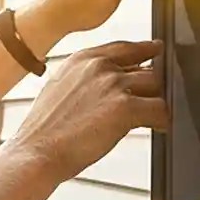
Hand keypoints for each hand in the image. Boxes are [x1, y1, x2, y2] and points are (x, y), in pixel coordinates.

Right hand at [9, 40, 166, 180]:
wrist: (37, 153)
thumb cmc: (46, 131)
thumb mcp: (60, 89)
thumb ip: (86, 79)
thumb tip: (111, 82)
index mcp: (83, 59)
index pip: (125, 47)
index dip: (145, 50)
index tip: (158, 49)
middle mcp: (100, 66)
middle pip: (146, 67)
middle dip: (152, 87)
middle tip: (152, 102)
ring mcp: (113, 84)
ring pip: (156, 86)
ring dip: (157, 103)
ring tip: (154, 118)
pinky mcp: (125, 108)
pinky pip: (160, 109)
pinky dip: (163, 120)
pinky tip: (160, 127)